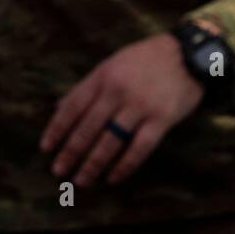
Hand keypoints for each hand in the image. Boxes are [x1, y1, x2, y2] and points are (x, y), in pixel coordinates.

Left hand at [40, 33, 204, 186]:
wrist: (188, 53)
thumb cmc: (146, 59)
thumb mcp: (113, 63)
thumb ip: (87, 85)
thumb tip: (58, 107)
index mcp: (104, 76)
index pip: (73, 107)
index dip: (57, 130)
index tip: (46, 148)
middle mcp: (119, 91)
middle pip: (88, 128)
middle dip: (71, 153)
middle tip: (59, 171)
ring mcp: (141, 105)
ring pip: (110, 141)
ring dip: (93, 164)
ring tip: (82, 179)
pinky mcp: (162, 118)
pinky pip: (139, 148)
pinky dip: (124, 166)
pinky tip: (113, 177)